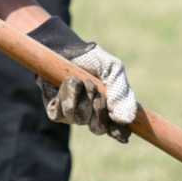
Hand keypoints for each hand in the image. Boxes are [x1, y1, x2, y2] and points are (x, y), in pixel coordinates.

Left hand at [28, 17, 137, 141]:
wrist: (68, 48)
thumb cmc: (93, 60)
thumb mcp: (114, 70)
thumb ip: (122, 93)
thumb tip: (126, 120)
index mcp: (108, 110)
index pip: (117, 131)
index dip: (120, 132)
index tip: (122, 127)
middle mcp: (90, 117)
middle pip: (98, 128)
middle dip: (99, 108)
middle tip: (97, 90)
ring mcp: (72, 115)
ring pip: (80, 118)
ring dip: (83, 95)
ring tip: (82, 80)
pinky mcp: (56, 111)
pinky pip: (63, 111)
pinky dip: (69, 94)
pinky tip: (70, 81)